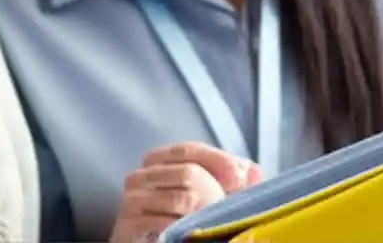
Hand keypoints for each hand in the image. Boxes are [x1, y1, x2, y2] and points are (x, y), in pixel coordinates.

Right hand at [109, 142, 260, 242]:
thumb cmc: (180, 222)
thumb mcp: (210, 198)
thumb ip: (233, 184)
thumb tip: (254, 170)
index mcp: (159, 161)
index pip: (191, 149)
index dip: (219, 161)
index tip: (240, 179)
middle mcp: (142, 175)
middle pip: (188, 172)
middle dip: (214, 193)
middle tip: (225, 209)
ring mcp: (132, 199)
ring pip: (180, 198)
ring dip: (201, 215)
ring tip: (208, 224)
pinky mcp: (127, 225)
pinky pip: (164, 222)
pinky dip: (183, 229)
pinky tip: (189, 234)